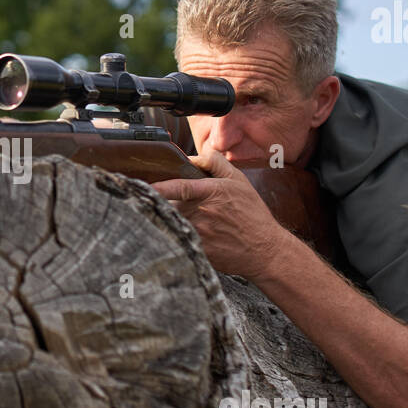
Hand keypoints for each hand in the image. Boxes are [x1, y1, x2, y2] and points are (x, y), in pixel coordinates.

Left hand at [150, 148, 287, 279]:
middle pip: (170, 205)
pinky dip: (177, 236)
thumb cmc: (251, 214)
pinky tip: (185, 236)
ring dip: (170, 220)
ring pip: (172, 222)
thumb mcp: (238, 181)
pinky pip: (178, 240)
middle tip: (167, 204)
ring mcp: (198, 233)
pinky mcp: (197, 250)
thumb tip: (192, 157)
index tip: (144, 187)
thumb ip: (215, 164)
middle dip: (165, 203)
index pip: (179, 187)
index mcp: (210, 192)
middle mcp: (201, 212)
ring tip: (187, 222)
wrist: (264, 250)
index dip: (159, 187)